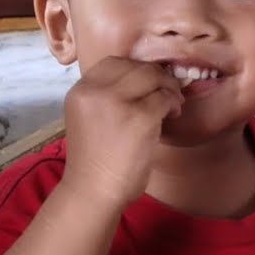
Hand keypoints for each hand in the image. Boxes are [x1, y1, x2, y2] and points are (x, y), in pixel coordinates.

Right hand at [60, 56, 183, 207]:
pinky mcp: (141, 117)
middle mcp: (95, 91)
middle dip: (156, 76)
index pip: (113, 63)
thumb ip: (106, 97)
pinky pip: (165, 98)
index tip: (148, 84)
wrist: (92, 192)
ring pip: (152, 77)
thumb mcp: (90, 118)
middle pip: (135, 66)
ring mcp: (118, 102)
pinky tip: (173, 115)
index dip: (136, 70)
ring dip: (168, 87)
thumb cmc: (95, 161)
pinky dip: (174, 104)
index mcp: (81, 91)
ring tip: (173, 104)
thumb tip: (144, 82)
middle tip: (168, 91)